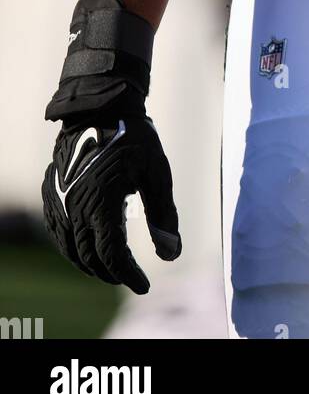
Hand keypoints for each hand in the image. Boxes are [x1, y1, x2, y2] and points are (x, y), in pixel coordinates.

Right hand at [43, 113, 180, 294]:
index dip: (128, 275)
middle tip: (129, 278)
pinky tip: (86, 248)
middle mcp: (74, 205)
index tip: (145, 286)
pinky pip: (58, 231)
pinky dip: (71, 248)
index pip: (112, 255)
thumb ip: (164, 215)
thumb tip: (171, 254)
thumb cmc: (134, 138)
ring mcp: (59, 200)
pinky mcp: (52, 192)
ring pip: (69, 248)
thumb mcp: (157, 173)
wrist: (100, 107)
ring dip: (89, 264)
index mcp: (101, 202)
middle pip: (88, 257)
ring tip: (110, 270)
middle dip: (110, 273)